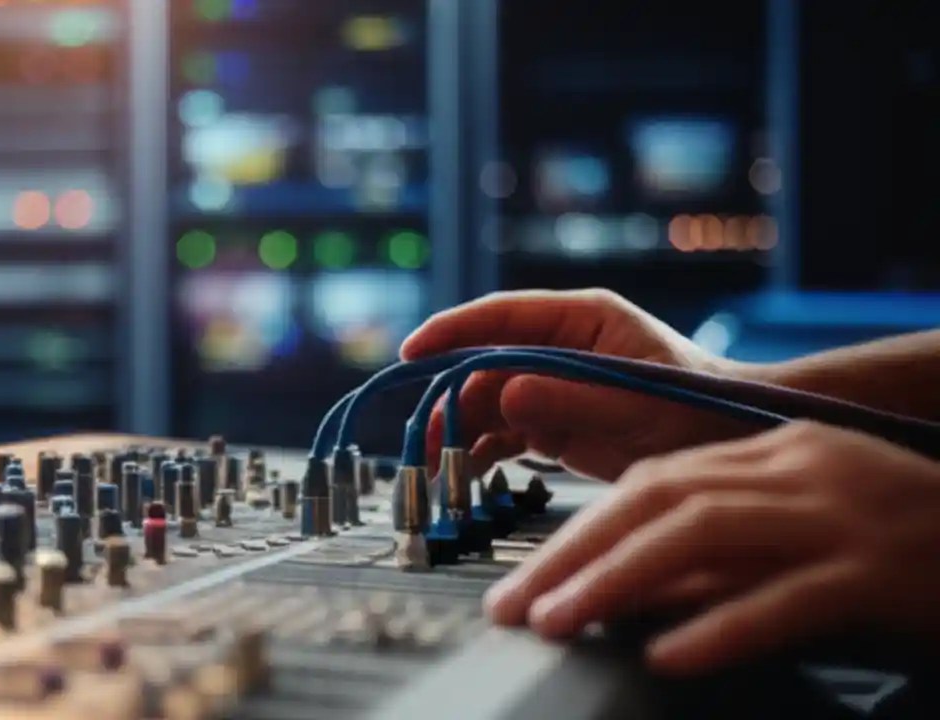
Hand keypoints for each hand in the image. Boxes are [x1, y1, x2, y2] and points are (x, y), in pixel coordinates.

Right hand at [400, 289, 756, 479]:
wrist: (733, 442)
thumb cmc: (699, 408)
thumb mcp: (639, 405)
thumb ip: (572, 399)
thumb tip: (504, 395)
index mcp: (581, 320)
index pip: (502, 317)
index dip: (453, 331)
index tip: (413, 352)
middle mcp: (559, 347)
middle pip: (484, 366)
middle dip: (450, 399)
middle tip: (425, 437)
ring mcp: (553, 385)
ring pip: (487, 403)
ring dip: (459, 432)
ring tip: (436, 466)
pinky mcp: (554, 423)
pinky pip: (504, 434)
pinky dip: (481, 453)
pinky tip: (463, 474)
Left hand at [484, 421, 939, 674]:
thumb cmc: (909, 553)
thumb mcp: (806, 537)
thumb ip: (726, 556)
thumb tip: (633, 595)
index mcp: (778, 454)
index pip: (654, 480)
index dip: (579, 529)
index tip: (525, 578)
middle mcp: (801, 471)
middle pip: (659, 498)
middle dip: (573, 552)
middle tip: (512, 606)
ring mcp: (843, 517)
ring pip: (704, 535)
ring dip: (617, 580)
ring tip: (557, 622)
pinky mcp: (882, 575)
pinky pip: (786, 600)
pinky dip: (718, 627)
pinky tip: (665, 656)